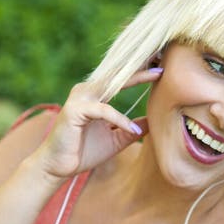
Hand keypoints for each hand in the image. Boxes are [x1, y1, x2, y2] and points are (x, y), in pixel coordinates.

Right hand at [34, 68, 161, 179]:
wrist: (59, 167)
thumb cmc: (84, 152)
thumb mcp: (116, 139)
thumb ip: (131, 129)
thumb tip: (152, 122)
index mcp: (95, 94)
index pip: (122, 78)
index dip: (142, 71)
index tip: (164, 65)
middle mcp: (86, 91)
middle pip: (118, 74)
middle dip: (141, 65)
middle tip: (164, 57)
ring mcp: (79, 98)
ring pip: (112, 85)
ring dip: (135, 79)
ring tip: (156, 77)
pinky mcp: (75, 111)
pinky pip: (103, 111)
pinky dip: (119, 119)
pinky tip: (133, 129)